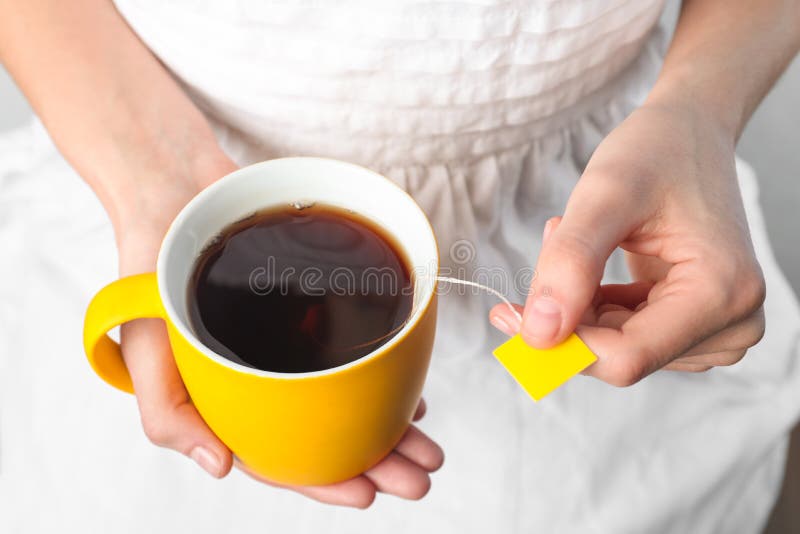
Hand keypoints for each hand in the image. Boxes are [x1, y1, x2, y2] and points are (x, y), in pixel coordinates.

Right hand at [113, 151, 442, 506]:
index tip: (368, 493)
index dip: (321, 482)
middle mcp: (263, 378)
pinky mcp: (311, 308)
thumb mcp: (144, 346)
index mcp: (225, 401)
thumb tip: (220, 467)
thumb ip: (169, 413)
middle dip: (377, 460)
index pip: (276, 457)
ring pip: (344, 396)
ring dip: (388, 424)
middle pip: (324, 433)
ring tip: (427, 440)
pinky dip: (380, 373)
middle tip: (421, 475)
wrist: (175, 188)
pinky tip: (406, 390)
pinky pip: (350, 350)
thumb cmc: (151, 269)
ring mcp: (290, 345)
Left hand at [489, 99, 765, 384]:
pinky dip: (595, 307)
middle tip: (550, 245)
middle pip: (619, 358)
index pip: (626, 357)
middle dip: (568, 316)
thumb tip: (538, 334)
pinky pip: (626, 338)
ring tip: (578, 237)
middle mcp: (733, 323)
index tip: (507, 312)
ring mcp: (719, 330)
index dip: (559, 344)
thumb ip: (570, 264)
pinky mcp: (697, 327)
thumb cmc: (655, 153)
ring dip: (580, 307)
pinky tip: (592, 261)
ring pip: (616, 350)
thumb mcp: (603, 196)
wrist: (689, 135)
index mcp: (723, 293)